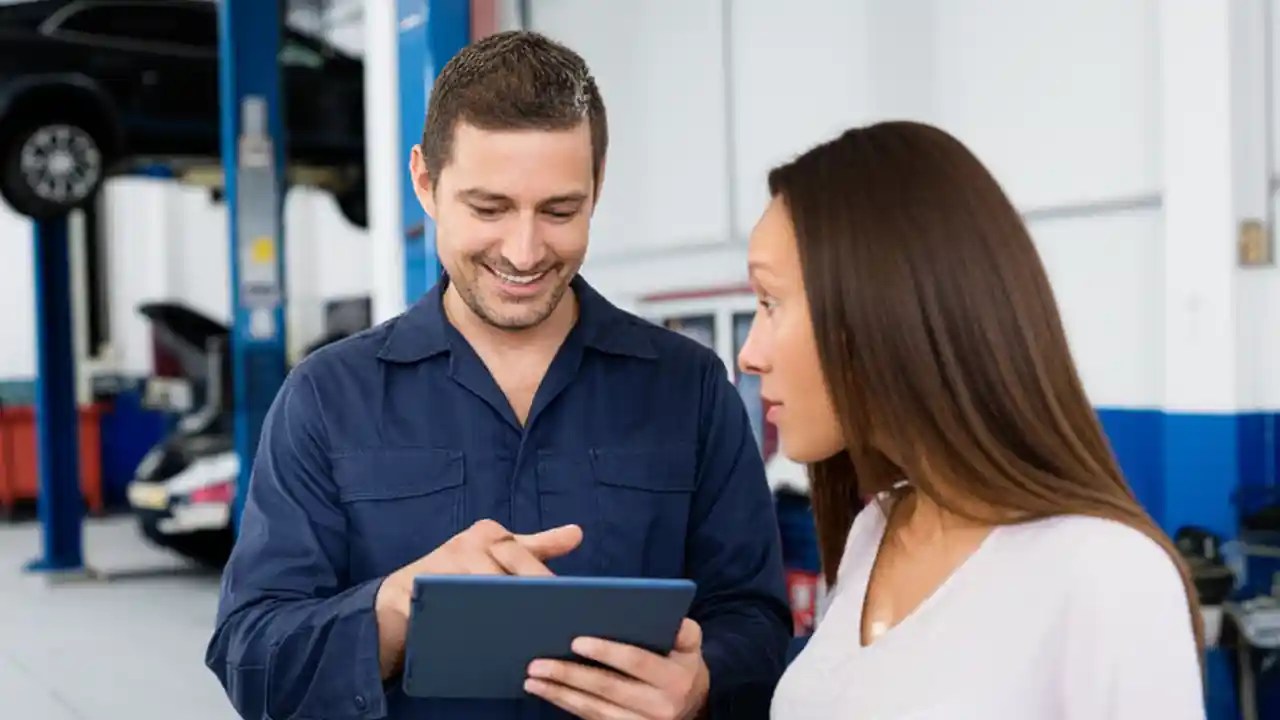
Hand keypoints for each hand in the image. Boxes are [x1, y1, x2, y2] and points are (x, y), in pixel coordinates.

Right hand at [374, 519, 582, 678]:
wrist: (398, 601)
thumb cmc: (459, 574)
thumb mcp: (497, 554)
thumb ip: (537, 546)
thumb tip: (577, 533)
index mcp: (488, 534)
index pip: (523, 555)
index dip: (540, 577)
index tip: (559, 596)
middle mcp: (466, 544)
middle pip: (505, 576)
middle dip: (526, 598)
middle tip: (547, 622)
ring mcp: (443, 566)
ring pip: (482, 593)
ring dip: (502, 615)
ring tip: (523, 635)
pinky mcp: (423, 591)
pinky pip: (452, 609)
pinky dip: (471, 625)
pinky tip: (489, 641)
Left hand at [524, 618, 709, 719]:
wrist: (692, 707)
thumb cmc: (681, 664)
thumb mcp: (690, 644)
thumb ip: (682, 628)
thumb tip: (660, 610)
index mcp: (676, 678)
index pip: (637, 661)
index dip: (606, 651)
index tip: (575, 641)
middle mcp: (661, 707)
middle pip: (608, 687)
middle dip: (570, 674)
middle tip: (538, 662)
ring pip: (594, 708)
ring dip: (559, 693)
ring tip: (532, 677)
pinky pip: (592, 719)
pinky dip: (566, 704)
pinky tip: (546, 691)